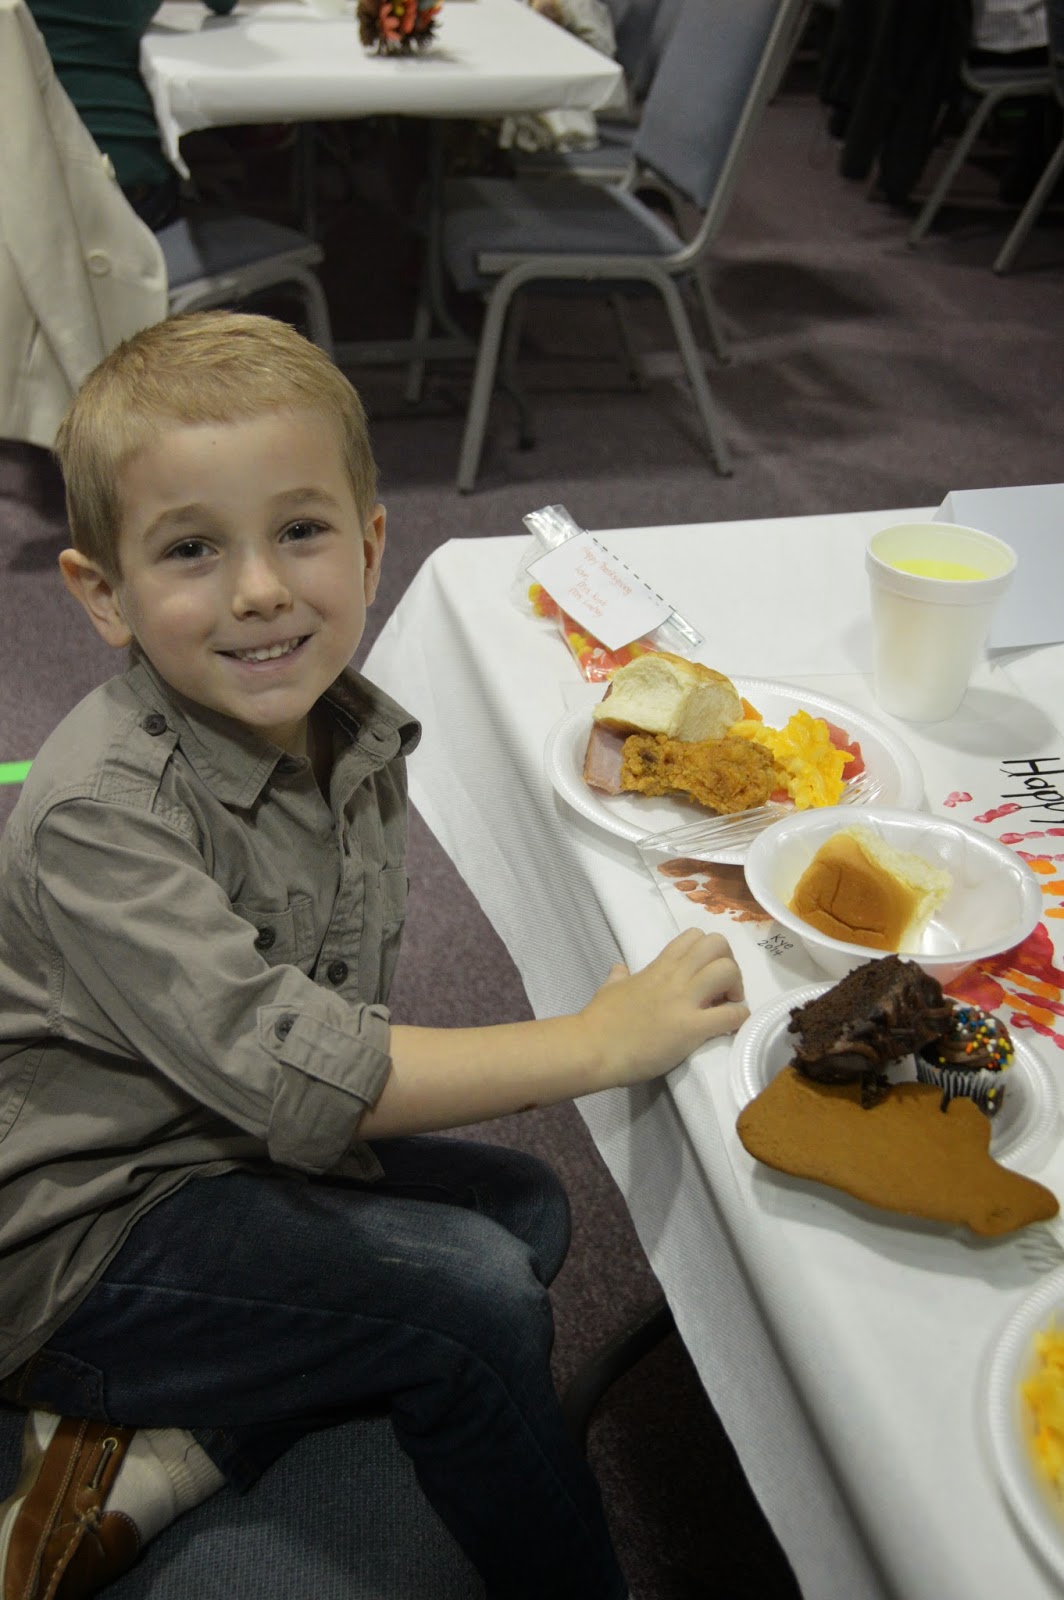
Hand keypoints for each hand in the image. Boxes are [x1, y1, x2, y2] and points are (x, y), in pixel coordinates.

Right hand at [580, 930, 746, 1087]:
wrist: (591, 1048)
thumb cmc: (598, 1021)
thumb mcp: (609, 989)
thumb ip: (618, 977)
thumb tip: (619, 968)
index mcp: (658, 967)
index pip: (694, 936)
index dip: (709, 952)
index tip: (706, 975)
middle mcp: (675, 977)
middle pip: (718, 945)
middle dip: (729, 964)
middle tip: (723, 990)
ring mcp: (683, 1001)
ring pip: (727, 971)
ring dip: (737, 989)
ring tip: (727, 1007)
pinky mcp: (690, 1028)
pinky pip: (730, 1015)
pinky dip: (738, 1020)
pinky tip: (729, 1028)